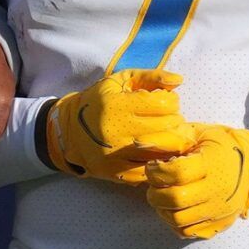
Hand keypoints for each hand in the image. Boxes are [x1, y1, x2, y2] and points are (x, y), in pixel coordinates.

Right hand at [41, 68, 192, 181]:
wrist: (69, 131)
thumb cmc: (100, 102)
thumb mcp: (121, 81)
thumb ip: (151, 76)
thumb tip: (179, 80)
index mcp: (116, 105)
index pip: (164, 104)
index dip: (171, 101)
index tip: (165, 103)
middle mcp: (114, 131)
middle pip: (168, 128)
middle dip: (175, 122)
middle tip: (169, 120)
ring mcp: (115, 155)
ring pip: (164, 151)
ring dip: (173, 143)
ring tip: (167, 135)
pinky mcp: (116, 173)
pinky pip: (152, 169)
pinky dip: (161, 161)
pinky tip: (158, 152)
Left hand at [139, 123, 248, 239]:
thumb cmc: (219, 146)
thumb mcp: (197, 133)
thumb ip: (168, 137)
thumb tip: (139, 143)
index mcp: (212, 164)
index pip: (175, 173)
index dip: (156, 171)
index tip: (155, 166)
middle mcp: (219, 189)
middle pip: (174, 199)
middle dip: (155, 192)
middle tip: (157, 184)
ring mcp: (221, 209)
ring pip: (178, 219)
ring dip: (163, 209)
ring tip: (165, 197)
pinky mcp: (220, 223)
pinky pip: (188, 232)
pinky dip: (175, 223)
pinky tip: (177, 209)